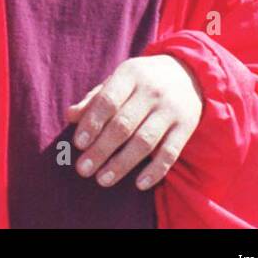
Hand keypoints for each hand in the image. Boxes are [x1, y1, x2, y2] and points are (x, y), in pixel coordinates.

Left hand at [66, 54, 203, 190]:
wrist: (187, 73)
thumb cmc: (141, 81)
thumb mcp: (119, 80)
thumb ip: (95, 98)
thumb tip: (70, 116)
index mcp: (130, 74)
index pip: (108, 101)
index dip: (92, 123)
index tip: (78, 144)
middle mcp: (151, 91)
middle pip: (123, 125)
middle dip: (101, 149)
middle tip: (83, 169)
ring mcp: (170, 110)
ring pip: (145, 142)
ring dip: (122, 164)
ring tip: (102, 180)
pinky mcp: (186, 127)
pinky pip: (170, 153)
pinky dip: (155, 171)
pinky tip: (139, 184)